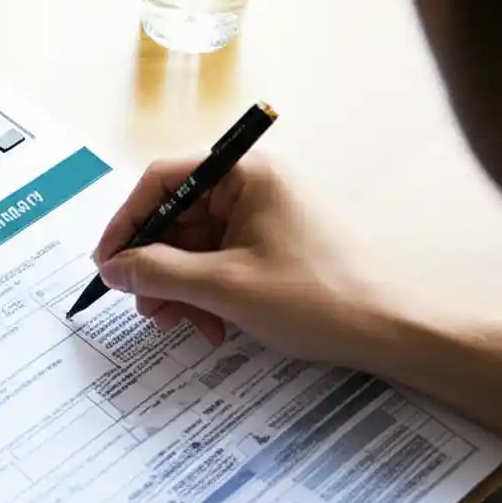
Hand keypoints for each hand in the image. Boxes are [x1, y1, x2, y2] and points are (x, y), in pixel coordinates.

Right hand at [93, 157, 390, 365]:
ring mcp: (264, 215)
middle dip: (156, 267)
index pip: (163, 180)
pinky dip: (206, 294)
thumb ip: (159, 273)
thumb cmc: (319, 297)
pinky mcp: (272, 244)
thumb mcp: (225, 287)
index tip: (108, 264)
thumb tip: (112, 268)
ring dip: (180, 288)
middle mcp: (253, 184)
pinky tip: (211, 327)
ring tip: (182, 325)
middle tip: (146, 308)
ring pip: (194, 246)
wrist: (393, 329)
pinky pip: (219, 262)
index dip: (126, 223)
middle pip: (176, 217)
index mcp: (245, 173)